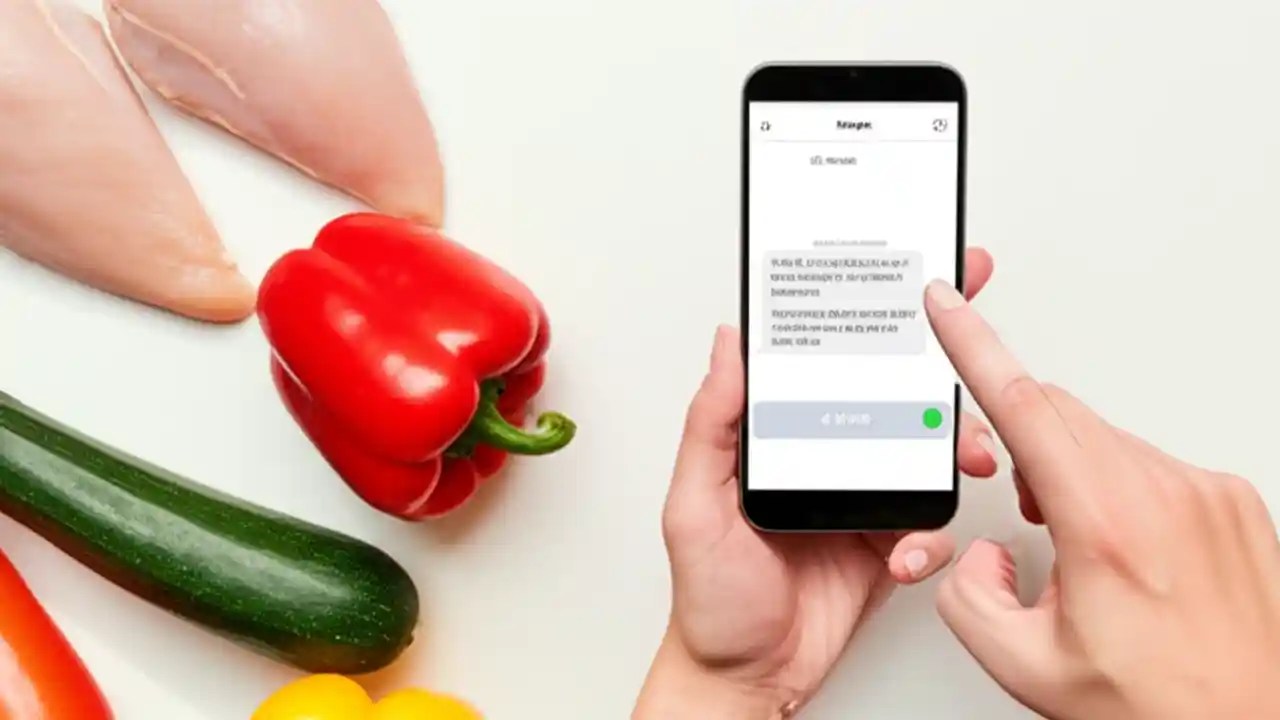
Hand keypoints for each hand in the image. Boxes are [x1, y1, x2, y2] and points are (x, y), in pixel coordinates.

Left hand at [633, 248, 998, 718]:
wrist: (745, 677)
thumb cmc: (709, 599)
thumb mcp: (693, 505)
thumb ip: (711, 426)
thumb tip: (727, 346)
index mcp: (776, 435)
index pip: (823, 361)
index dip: (863, 317)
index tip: (902, 276)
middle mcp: (823, 455)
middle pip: (889, 392)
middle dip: (936, 363)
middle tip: (968, 339)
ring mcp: (860, 496)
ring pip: (925, 450)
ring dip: (953, 447)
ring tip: (965, 455)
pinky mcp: (887, 541)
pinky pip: (931, 523)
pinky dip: (933, 535)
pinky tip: (906, 552)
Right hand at [922, 278, 1279, 719]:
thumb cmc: (1167, 707)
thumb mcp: (1027, 666)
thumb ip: (969, 596)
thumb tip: (981, 558)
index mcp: (1104, 525)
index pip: (1022, 406)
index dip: (974, 346)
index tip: (949, 306)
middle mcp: (1164, 494)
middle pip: (1063, 415)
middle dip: (1026, 444)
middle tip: (1030, 513)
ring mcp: (1208, 494)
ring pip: (1109, 442)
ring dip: (1078, 477)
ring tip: (1092, 554)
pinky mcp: (1236, 504)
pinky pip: (1156, 465)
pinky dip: (1127, 493)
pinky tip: (1136, 555)